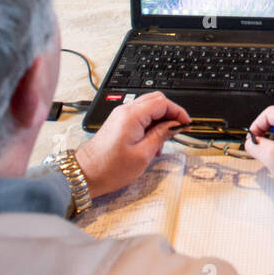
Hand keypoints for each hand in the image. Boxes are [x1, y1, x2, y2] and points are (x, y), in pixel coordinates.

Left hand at [76, 92, 190, 197]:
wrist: (86, 174)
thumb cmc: (110, 168)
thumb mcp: (143, 154)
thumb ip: (161, 135)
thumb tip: (175, 125)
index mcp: (132, 116)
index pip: (162, 102)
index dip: (178, 112)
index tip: (186, 124)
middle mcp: (125, 111)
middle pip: (156, 100)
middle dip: (170, 113)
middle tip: (178, 130)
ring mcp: (121, 115)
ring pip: (149, 107)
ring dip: (161, 120)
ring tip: (163, 142)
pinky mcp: (119, 122)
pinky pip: (140, 116)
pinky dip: (151, 124)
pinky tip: (152, 142)